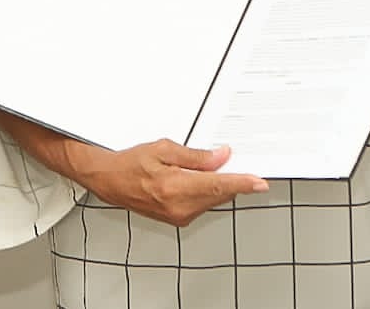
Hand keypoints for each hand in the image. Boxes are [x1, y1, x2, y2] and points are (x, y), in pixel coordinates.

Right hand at [66, 139, 267, 226]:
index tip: (259, 183)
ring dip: (214, 185)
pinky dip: (204, 192)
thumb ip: (195, 156)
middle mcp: (179, 207)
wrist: (110, 181)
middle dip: (228, 179)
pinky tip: (193, 181)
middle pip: (218, 194)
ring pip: (212, 200)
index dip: (242, 183)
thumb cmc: (130, 164)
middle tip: (229, 162)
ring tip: (197, 169)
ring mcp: (179, 216)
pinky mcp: (179, 220)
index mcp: (174, 186)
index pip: (218, 186)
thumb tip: (219, 157)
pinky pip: (202, 205)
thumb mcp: (162, 149)